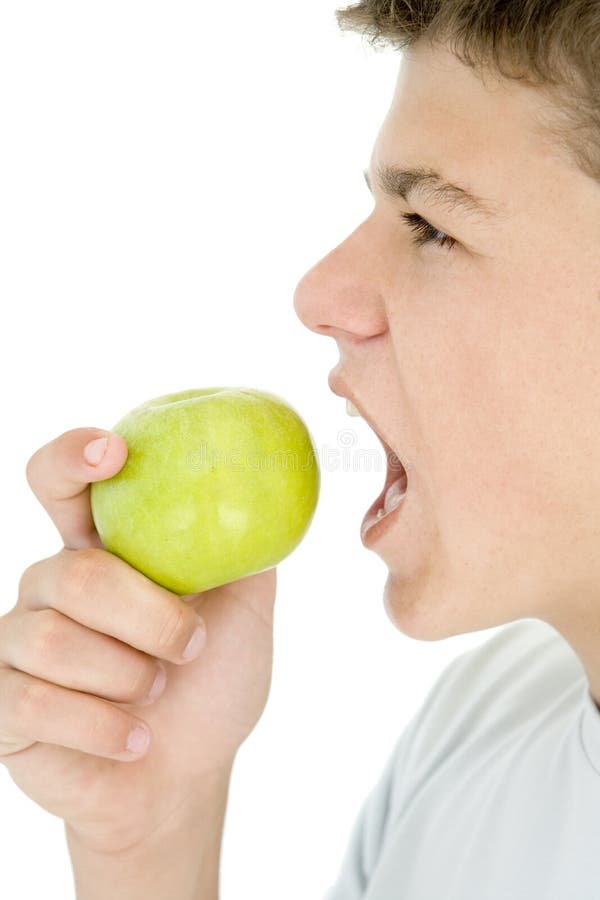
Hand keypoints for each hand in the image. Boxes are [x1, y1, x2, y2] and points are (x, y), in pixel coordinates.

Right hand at [0, 428, 275, 854]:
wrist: (185, 776)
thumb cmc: (210, 687)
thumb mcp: (245, 613)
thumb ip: (244, 551)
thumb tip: (267, 492)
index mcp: (102, 551)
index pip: (60, 482)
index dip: (73, 455)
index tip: (113, 451)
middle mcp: (50, 586)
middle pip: (77, 575)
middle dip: (149, 619)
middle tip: (190, 647)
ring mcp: (19, 643)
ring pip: (59, 642)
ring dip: (130, 678)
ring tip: (157, 694)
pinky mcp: (2, 703)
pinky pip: (36, 702)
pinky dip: (104, 728)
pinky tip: (134, 739)